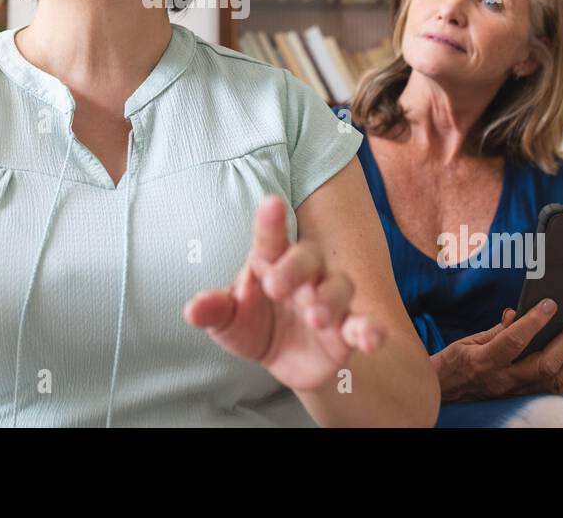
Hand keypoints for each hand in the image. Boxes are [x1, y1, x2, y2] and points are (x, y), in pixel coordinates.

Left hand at [183, 194, 384, 391]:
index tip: (271, 203)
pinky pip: (364, 324)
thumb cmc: (252, 324)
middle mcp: (305, 275)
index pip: (270, 238)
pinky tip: (370, 338)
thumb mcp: (228, 321)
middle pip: (308, 258)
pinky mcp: (347, 330)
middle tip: (276, 286)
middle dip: (295, 268)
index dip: (271, 221)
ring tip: (315, 317)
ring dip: (330, 300)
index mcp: (271, 262)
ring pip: (340, 287)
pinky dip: (371, 329)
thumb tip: (191, 309)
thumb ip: (214, 310)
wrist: (282, 359)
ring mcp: (329, 300)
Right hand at [432, 300, 562, 402]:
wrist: (444, 396)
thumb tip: (516, 316)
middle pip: (544, 365)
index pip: (514, 341)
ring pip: (555, 382)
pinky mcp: (521, 403)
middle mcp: (502, 382)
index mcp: (484, 362)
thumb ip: (495, 331)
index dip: (534, 322)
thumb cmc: (452, 365)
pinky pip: (554, 393)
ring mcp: (514, 396)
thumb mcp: (467, 342)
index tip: (550, 304)